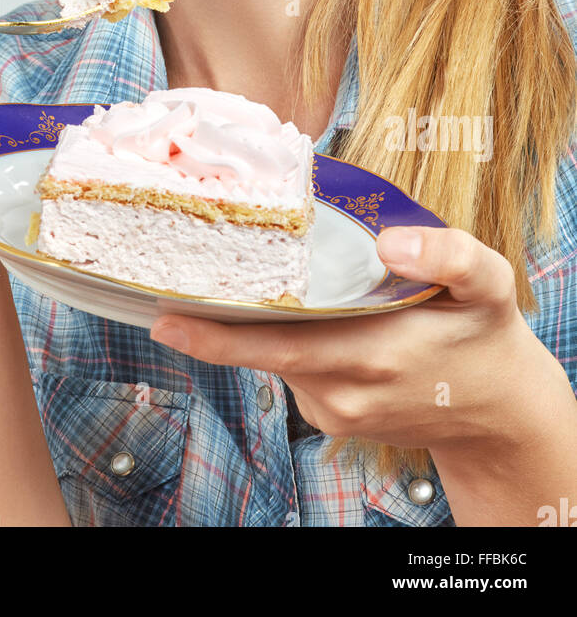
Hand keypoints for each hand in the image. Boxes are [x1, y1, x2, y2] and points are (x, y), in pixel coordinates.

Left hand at [150, 226, 558, 452]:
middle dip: (206, 331)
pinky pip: (292, 371)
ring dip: (250, 327)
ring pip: (275, 360)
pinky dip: (279, 342)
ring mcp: (337, 409)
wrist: (498, 410)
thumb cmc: (483, 335)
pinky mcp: (334, 416)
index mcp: (374, 351)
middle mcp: (346, 388)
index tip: (168, 316)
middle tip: (158, 300)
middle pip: (258, 356)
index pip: (278, 344)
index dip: (219, 333)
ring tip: (232, 282)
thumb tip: (390, 241)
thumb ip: (449, 255)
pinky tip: (287, 311)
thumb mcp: (487, 284)